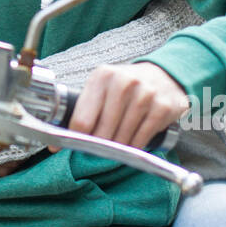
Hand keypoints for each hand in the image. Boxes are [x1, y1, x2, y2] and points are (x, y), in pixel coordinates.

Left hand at [52, 63, 189, 151]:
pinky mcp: (162, 108)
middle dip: (97, 146)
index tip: (65, 147)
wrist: (165, 75)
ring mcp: (144, 95)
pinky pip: (141, 139)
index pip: (82, 118)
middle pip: (102, 132)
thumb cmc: (126, 85)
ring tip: (114, 147)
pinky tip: (130, 145)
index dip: (73, 138)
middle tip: (95, 151)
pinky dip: (133, 147)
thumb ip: (85, 107)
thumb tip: (60, 140)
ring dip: (116, 149)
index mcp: (102, 77)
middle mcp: (123, 83)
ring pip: (122, 138)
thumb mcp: (103, 86)